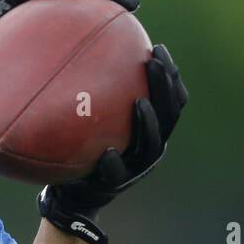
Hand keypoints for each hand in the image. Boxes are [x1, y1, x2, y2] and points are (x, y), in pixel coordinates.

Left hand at [38, 43, 187, 243]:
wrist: (72, 195)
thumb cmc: (80, 148)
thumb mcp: (88, 120)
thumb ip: (92, 94)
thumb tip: (74, 49)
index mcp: (150, 129)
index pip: (171, 99)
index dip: (170, 75)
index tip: (158, 48)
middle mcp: (149, 147)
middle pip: (169, 115)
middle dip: (164, 87)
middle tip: (153, 61)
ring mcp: (135, 168)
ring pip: (151, 144)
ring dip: (148, 123)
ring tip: (141, 102)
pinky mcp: (114, 185)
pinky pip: (116, 174)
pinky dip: (114, 163)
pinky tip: (107, 152)